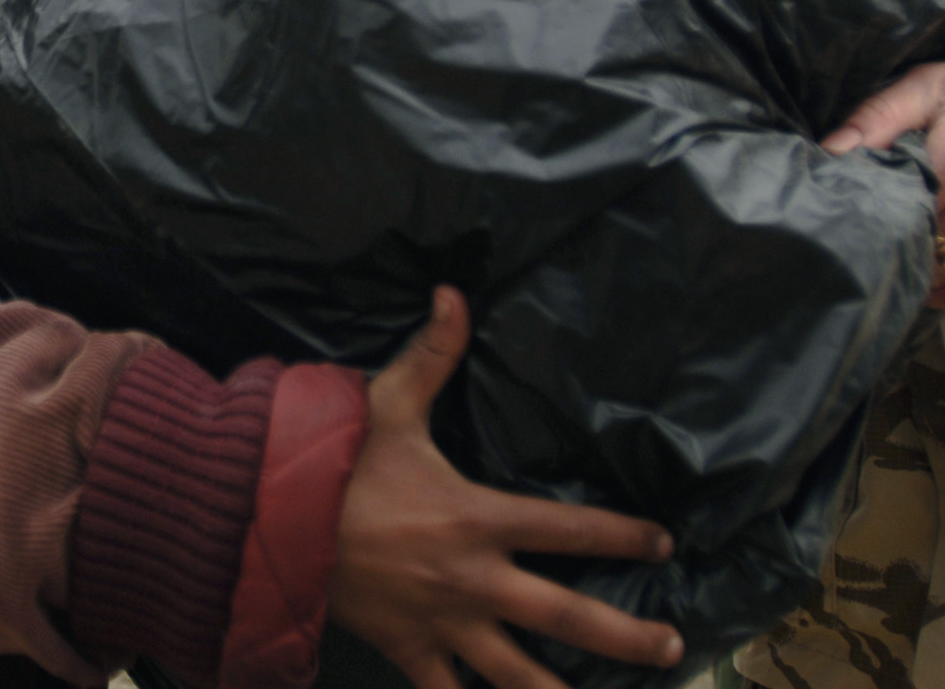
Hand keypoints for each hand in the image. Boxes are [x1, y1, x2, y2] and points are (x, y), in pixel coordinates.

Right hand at [327, 287, 683, 688]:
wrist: (274, 520)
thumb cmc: (338, 462)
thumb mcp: (389, 401)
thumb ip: (433, 353)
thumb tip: (454, 293)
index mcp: (479, 518)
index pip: (571, 529)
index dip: (623, 536)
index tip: (664, 544)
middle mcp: (474, 580)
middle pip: (569, 618)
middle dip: (627, 637)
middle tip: (671, 647)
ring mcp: (443, 623)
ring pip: (519, 674)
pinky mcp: (408, 650)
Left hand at [824, 56, 944, 311]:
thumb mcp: (932, 86)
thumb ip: (877, 119)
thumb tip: (829, 155)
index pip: (903, 204)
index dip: (881, 205)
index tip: (870, 200)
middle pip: (926, 238)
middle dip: (906, 229)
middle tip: (898, 215)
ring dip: (932, 258)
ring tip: (927, 232)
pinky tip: (941, 271)